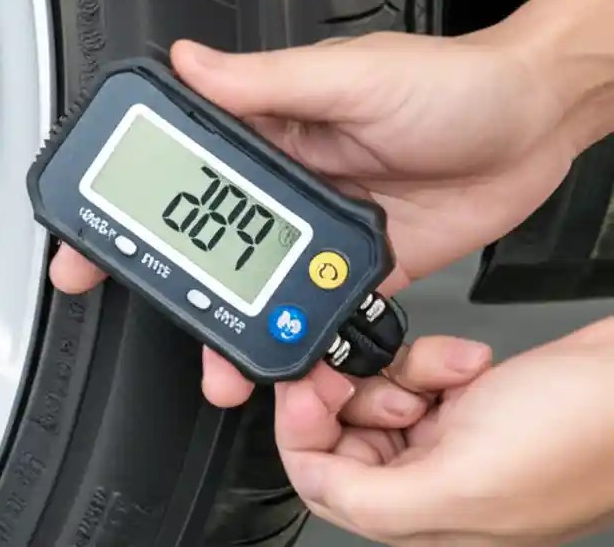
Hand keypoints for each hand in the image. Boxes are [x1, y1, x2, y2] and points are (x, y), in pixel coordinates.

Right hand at [50, 32, 579, 405]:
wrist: (537, 124)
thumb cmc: (452, 83)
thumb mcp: (351, 75)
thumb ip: (266, 81)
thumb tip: (188, 62)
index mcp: (272, 129)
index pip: (184, 164)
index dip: (130, 196)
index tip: (86, 224)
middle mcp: (289, 181)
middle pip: (208, 236)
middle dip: (161, 273)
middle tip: (115, 292)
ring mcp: (323, 227)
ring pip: (256, 282)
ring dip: (230, 322)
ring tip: (218, 360)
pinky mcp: (362, 264)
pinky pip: (317, 308)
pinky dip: (296, 336)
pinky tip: (281, 355)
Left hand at [279, 319, 613, 545]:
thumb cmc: (581, 433)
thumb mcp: (463, 481)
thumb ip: (374, 498)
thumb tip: (313, 485)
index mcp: (427, 523)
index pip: (325, 484)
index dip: (303, 432)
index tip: (306, 384)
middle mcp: (436, 488)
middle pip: (345, 438)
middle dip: (358, 395)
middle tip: (371, 370)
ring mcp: (455, 444)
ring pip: (379, 399)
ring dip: (402, 373)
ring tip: (443, 372)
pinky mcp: (472, 404)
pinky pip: (418, 375)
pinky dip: (433, 361)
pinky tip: (468, 365)